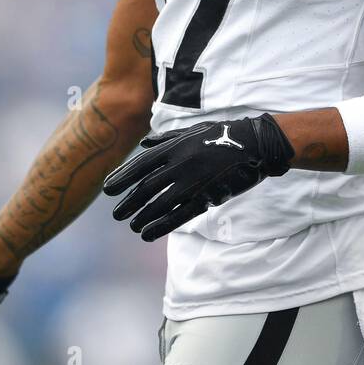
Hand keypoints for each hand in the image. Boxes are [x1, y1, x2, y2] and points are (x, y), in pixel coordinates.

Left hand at [102, 113, 294, 241]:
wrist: (256, 144)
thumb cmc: (223, 135)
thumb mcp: (192, 130)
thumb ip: (167, 138)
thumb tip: (144, 143)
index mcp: (175, 146)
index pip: (141, 164)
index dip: (122, 177)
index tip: (108, 188)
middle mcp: (180, 164)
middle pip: (147, 187)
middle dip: (129, 202)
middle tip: (116, 214)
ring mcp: (193, 182)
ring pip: (160, 203)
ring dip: (142, 216)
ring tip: (130, 225)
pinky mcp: (207, 197)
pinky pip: (180, 215)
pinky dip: (161, 226)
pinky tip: (147, 234)